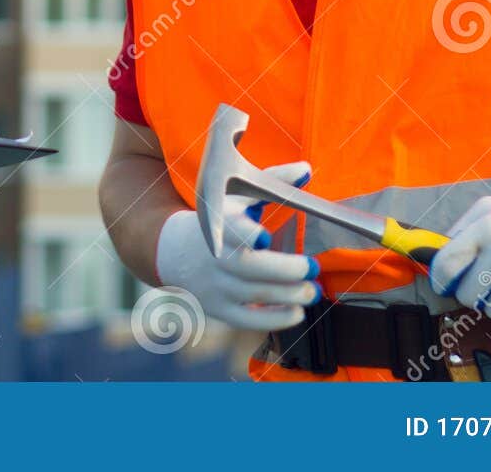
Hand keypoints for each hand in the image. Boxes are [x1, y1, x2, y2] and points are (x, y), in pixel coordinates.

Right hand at [154, 161, 321, 331]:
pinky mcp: (221, 309)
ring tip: (313, 290)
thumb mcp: (238, 197)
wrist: (177, 252)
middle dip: (286, 270)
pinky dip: (277, 318)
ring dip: (290, 295)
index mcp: (219, 225)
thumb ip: (274, 181)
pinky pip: (250, 320)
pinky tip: (298, 311)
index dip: (245, 235)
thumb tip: (306, 170)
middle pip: (249, 268)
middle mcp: (215, 257)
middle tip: (313, 267)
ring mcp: (217, 286)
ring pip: (255, 295)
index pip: (229, 230)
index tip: (264, 237)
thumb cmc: (220, 220)